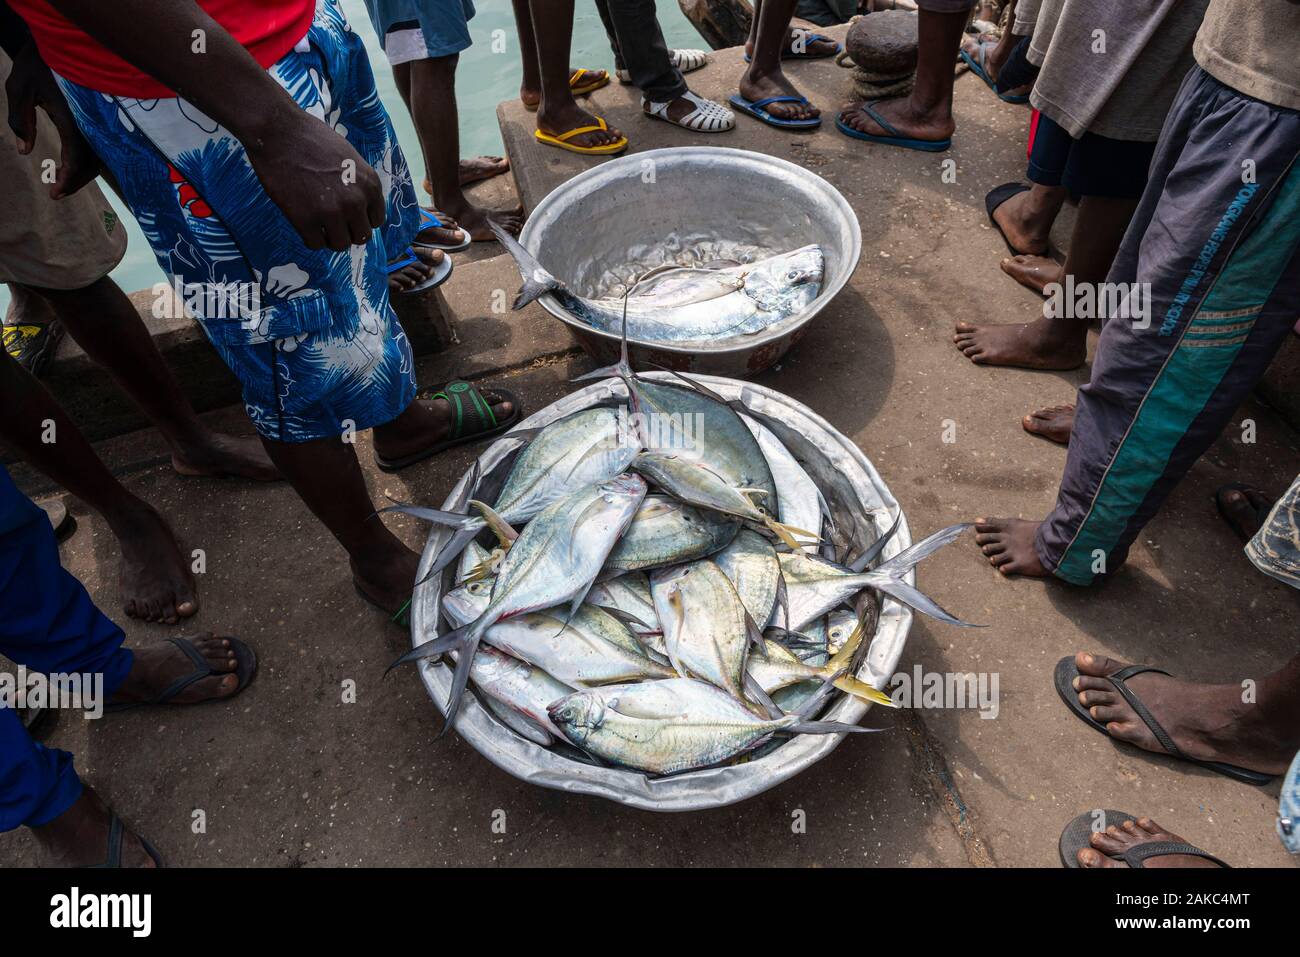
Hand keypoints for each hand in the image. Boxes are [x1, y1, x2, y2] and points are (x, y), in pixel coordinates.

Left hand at [5, 39, 102, 198]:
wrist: (66, 39)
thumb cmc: (38, 60)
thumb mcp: (19, 87)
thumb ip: (20, 120)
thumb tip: (24, 150)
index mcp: (72, 116)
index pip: (77, 158)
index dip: (68, 180)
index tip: (55, 194)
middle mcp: (90, 121)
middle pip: (93, 164)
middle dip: (76, 182)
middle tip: (57, 194)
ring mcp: (98, 119)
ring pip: (100, 156)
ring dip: (84, 173)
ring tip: (64, 181)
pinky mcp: (100, 117)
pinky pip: (101, 145)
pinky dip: (90, 159)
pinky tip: (75, 163)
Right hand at [243, 108, 386, 251]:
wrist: (279, 131)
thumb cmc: (312, 139)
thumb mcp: (350, 158)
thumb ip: (358, 185)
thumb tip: (359, 209)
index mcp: (370, 185)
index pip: (375, 221)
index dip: (360, 220)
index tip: (347, 215)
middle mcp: (356, 201)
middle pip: (360, 237)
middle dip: (347, 231)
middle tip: (331, 222)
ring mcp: (331, 212)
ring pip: (340, 245)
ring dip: (329, 238)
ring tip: (318, 224)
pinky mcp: (305, 220)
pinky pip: (315, 244)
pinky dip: (310, 238)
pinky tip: (303, 224)